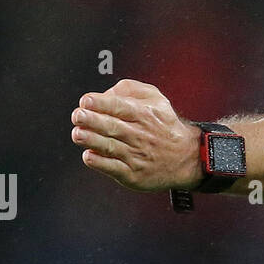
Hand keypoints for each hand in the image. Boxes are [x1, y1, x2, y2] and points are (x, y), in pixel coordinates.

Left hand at [71, 78, 202, 190]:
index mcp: (144, 114)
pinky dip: (100, 163)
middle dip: (92, 120)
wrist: (186, 158)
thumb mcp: (156, 98)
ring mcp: (136, 156)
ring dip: (91, 140)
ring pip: (110, 147)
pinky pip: (113, 168)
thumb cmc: (164, 125)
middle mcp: (140, 135)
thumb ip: (130, 89)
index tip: (86, 101)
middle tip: (78, 116)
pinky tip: (89, 156)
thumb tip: (104, 94)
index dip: (101, 103)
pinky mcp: (133, 174)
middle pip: (113, 126)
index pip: (120, 107)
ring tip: (77, 134)